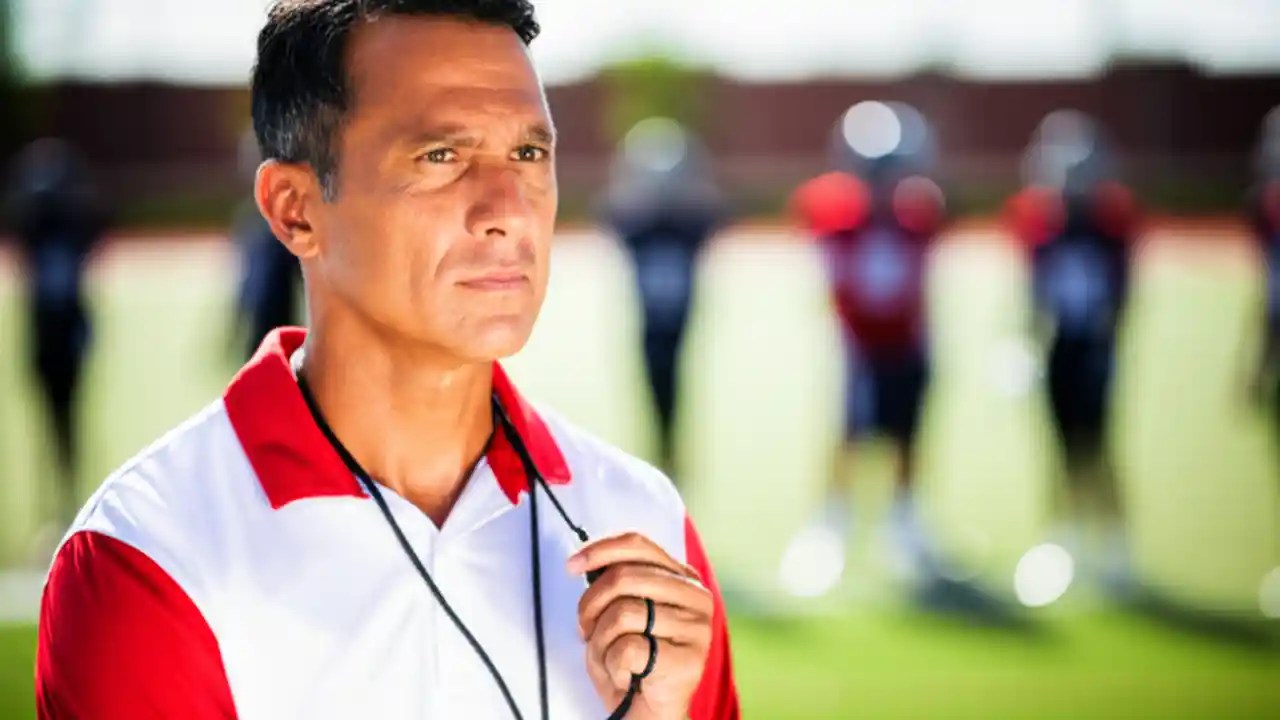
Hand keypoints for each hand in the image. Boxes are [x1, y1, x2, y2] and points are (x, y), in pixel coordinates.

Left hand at [569, 532, 712, 719]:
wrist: (649, 712)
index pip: (639, 545)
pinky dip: (613, 665)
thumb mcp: (622, 610)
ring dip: (601, 640)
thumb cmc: (633, 661)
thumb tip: (584, 561)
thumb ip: (616, 582)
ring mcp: (696, 629)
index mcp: (683, 578)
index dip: (600, 550)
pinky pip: (628, 648)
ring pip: (623, 613)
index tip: (572, 565)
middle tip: (585, 629)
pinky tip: (626, 674)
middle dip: (591, 604)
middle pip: (625, 577)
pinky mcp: (687, 660)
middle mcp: (696, 598)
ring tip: (610, 656)